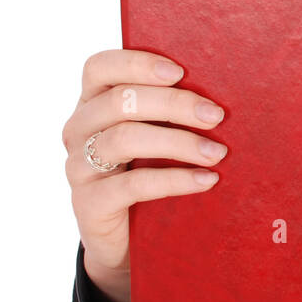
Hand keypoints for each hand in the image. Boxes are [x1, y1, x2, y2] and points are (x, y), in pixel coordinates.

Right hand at [63, 49, 229, 301]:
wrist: (127, 237)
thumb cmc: (151, 170)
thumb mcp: (159, 134)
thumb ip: (173, 111)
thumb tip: (222, 92)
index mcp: (93, 102)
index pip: (99, 68)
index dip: (137, 64)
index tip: (180, 72)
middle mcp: (79, 129)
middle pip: (119, 102)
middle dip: (175, 105)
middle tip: (217, 116)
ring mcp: (79, 167)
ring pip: (124, 139)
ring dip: (179, 143)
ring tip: (218, 153)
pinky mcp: (88, 203)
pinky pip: (132, 185)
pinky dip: (175, 180)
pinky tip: (207, 180)